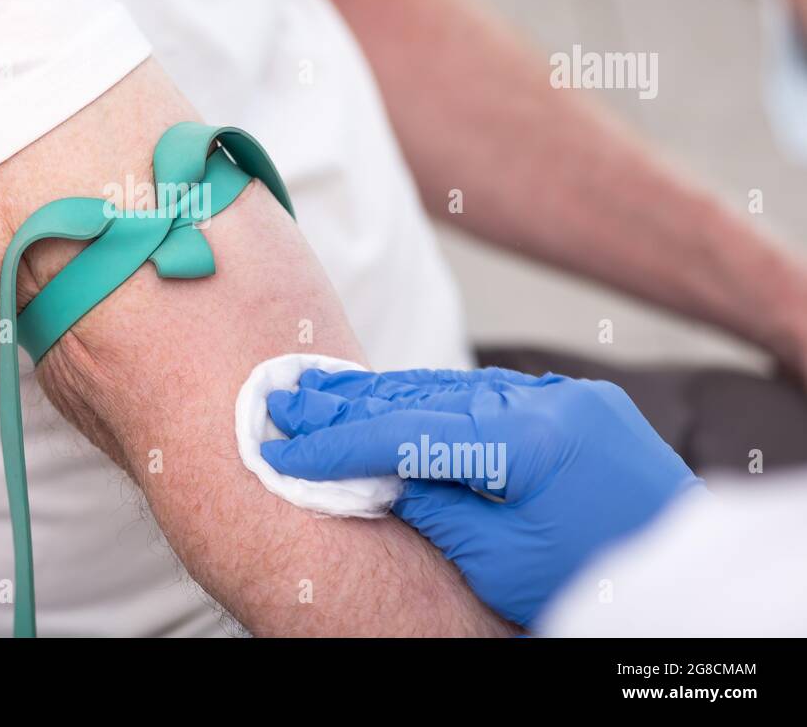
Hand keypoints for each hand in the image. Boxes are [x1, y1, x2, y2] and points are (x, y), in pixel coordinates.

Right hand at [261, 367, 702, 627]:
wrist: (688, 580)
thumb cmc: (599, 584)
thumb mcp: (501, 560)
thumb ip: (434, 505)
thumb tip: (375, 475)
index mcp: (529, 440)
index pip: (406, 434)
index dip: (336, 443)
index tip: (283, 448)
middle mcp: (544, 402)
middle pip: (420, 395)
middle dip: (346, 402)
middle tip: (285, 397)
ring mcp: (560, 397)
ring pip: (447, 387)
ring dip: (380, 393)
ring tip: (320, 392)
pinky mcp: (569, 404)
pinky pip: (482, 394)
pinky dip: (429, 398)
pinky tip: (387, 396)